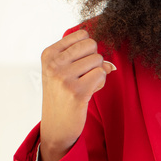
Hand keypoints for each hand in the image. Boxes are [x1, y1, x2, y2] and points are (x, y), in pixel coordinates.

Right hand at [39, 29, 115, 160]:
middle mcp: (53, 64)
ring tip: (84, 86)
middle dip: (94, 60)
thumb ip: (84, 60)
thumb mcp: (64, 73)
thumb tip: (111, 65)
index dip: (87, 49)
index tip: (77, 64)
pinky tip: (88, 93)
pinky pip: (102, 74)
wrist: (55, 126)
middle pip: (91, 45)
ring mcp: (63, 77)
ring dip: (98, 73)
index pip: (82, 34)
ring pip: (99, 60)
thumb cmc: (62, 96)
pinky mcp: (76, 91)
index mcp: (49, 54)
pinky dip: (100, 83)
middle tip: (83, 76)